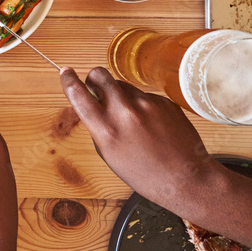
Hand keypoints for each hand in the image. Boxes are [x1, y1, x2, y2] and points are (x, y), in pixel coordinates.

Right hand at [59, 67, 222, 208]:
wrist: (185, 178)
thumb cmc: (144, 173)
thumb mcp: (109, 154)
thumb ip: (98, 126)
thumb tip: (93, 104)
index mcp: (106, 129)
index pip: (78, 94)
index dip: (68, 80)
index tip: (66, 72)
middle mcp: (125, 112)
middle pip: (100, 74)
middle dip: (94, 79)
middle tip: (97, 89)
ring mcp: (147, 104)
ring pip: (123, 85)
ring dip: (120, 94)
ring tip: (131, 118)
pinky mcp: (164, 101)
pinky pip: (144, 95)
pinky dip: (141, 105)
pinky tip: (150, 124)